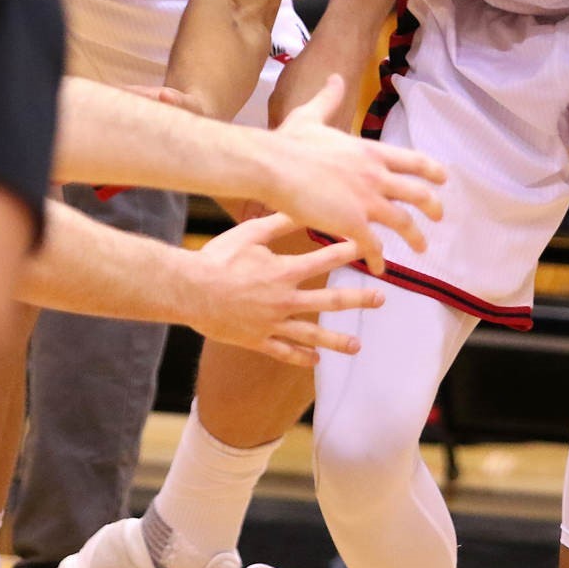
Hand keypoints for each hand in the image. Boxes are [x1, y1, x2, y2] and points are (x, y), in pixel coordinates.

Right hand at [184, 213, 385, 364]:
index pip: (326, 260)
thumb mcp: (249, 234)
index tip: (370, 248)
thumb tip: (303, 207)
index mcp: (284, 272)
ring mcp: (272, 323)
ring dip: (336, 341)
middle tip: (380, 299)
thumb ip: (278, 222)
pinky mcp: (257, 339)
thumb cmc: (216, 259)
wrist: (188, 291)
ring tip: (357, 346)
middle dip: (358, 299)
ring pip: (311, 334)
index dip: (350, 252)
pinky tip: (314, 360)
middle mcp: (284, 300)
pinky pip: (283, 351)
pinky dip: (300, 356)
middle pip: (330, 300)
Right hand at [262, 75, 444, 273]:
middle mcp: (376, 175)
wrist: (273, 166)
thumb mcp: (312, 115)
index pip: (414, 160)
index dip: (432, 171)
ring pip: (403, 222)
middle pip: (418, 193)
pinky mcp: (353, 223)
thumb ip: (328, 99)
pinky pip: (375, 245)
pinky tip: (380, 268)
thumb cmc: (288, 142)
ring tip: (421, 249)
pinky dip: (380, 258)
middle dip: (433, 207)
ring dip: (415, 237)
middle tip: (439, 217)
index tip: (443, 179)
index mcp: (370, 151)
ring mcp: (367, 200)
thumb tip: (336, 78)